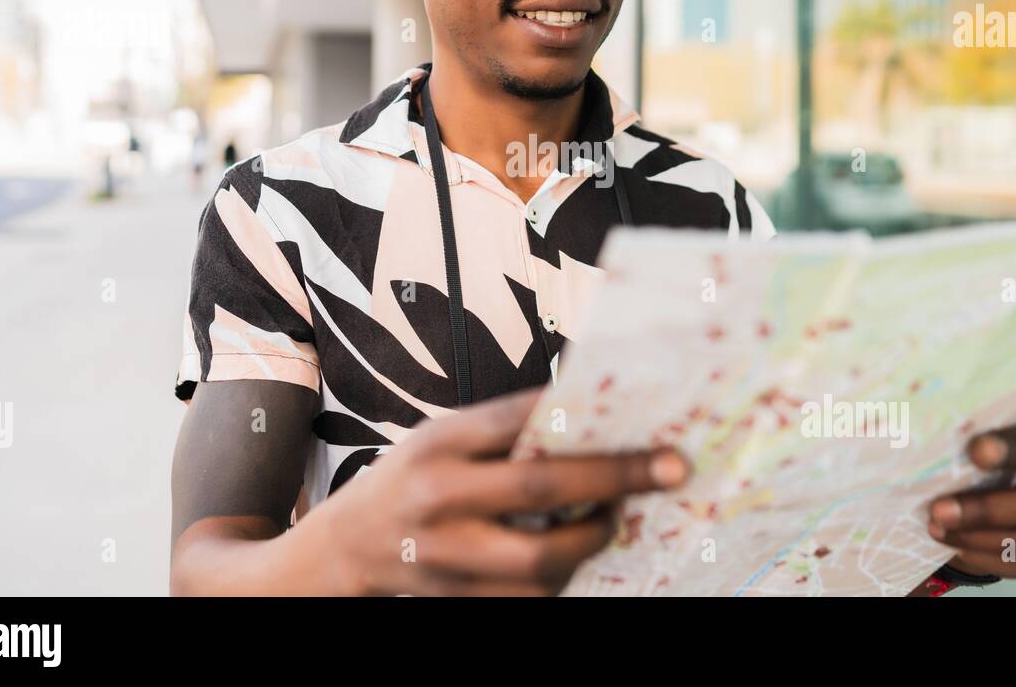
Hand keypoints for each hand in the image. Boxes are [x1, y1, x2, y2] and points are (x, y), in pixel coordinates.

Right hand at [291, 386, 690, 595]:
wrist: (345, 549)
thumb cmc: (411, 478)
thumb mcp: (444, 437)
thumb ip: (504, 430)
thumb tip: (591, 414)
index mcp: (439, 442)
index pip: (518, 419)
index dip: (584, 418)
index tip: (643, 421)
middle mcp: (439, 497)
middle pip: (541, 487)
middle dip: (616, 479)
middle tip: (670, 470)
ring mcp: (446, 556)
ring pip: (541, 559)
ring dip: (592, 539)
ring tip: (611, 518)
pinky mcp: (457, 600)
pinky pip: (528, 599)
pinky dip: (563, 577)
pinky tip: (575, 554)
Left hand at [926, 404, 1015, 578]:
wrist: (993, 472)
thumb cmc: (984, 432)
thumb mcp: (982, 417)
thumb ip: (969, 414)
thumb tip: (912, 412)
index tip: (975, 450)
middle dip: (991, 508)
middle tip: (940, 506)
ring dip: (979, 534)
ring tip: (935, 523)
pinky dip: (980, 551)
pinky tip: (948, 539)